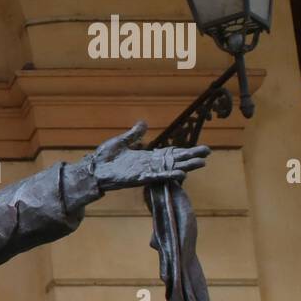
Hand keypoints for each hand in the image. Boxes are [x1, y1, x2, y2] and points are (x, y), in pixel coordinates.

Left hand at [88, 120, 209, 190]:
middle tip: (208, 154)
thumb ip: (133, 134)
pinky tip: (181, 174)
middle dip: (191, 157)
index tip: (199, 149)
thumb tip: (143, 123)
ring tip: (201, 163)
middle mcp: (149, 165)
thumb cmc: (105, 158)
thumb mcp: (121, 142)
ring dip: (185, 166)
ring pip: (170, 169)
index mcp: (146, 156)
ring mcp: (145, 172)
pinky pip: (156, 177)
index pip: (170, 153)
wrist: (93, 169)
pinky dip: (168, 175)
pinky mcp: (139, 178)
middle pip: (175, 161)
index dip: (184, 151)